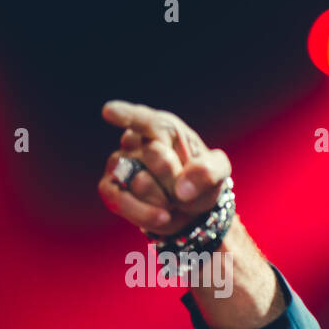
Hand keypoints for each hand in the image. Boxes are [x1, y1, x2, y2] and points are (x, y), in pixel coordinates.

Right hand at [97, 100, 230, 237]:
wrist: (191, 208)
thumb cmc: (200, 178)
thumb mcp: (218, 169)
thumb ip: (209, 170)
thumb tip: (182, 189)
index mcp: (162, 127)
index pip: (143, 119)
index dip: (126, 116)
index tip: (110, 112)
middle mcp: (135, 141)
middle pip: (157, 157)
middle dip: (178, 179)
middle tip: (184, 185)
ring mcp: (118, 164)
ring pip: (142, 182)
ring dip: (166, 199)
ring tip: (174, 200)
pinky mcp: (110, 189)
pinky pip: (121, 201)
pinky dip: (145, 213)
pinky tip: (163, 216)